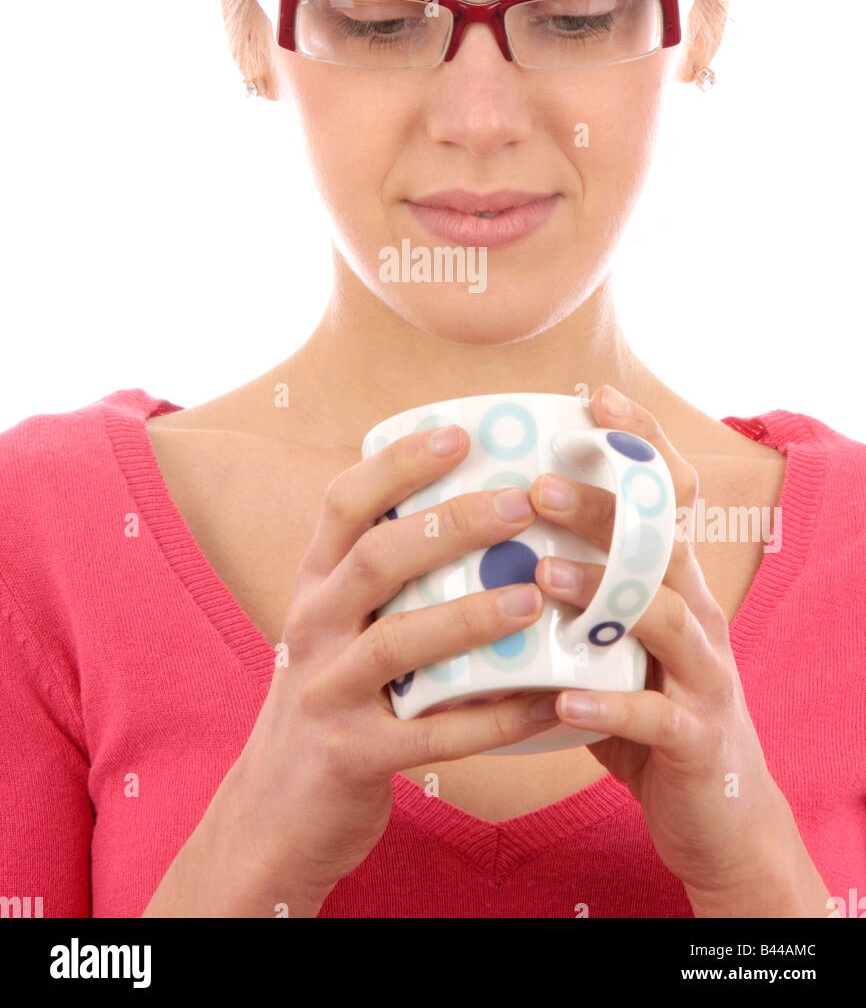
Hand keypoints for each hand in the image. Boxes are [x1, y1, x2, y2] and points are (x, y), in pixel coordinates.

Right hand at [234, 424, 559, 907]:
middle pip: (376, 559)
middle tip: (521, 504)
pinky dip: (493, 721)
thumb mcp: (338, 625)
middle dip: (449, 525)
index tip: (459, 434)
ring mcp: (327, 693)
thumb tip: (479, 505)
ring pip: (398, 642)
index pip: (343, 504)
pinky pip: (432, 735)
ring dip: (470, 616)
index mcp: (314, 584)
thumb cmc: (334, 697)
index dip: (397, 463)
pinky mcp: (352, 757)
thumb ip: (387, 576)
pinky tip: (549, 705)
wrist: (272, 813)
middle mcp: (313, 627)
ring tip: (534, 595)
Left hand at [529, 385, 823, 913]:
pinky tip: (561, 700)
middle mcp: (697, 613)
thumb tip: (475, 540)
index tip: (593, 399)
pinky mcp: (696, 738)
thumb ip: (569, 591)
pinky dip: (608, 707)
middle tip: (539, 487)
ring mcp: (703, 675)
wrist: (717, 811)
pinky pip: (654, 717)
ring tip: (543, 574)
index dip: (642, 443)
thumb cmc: (643, 706)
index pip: (669, 495)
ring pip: (663, 617)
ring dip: (602, 591)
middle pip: (660, 542)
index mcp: (673, 580)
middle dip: (604, 509)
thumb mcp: (612, 637)